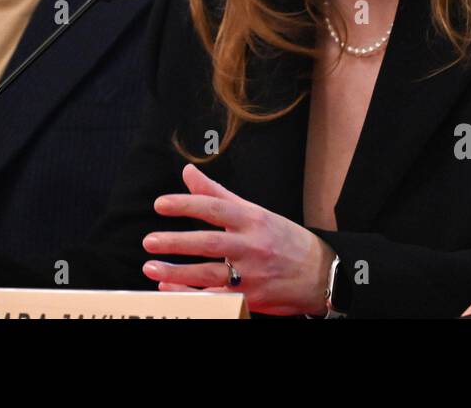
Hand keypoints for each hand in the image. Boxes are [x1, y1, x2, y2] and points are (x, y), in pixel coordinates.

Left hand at [141, 163, 335, 315]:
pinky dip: (190, 294)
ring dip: (177, 273)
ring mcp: (252, 274)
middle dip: (176, 243)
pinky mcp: (250, 298)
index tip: (160, 204)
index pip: (214, 207)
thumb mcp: (254, 212)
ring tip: (151, 268)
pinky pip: (215, 297)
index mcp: (253, 219)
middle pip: (209, 243)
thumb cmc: (283, 239)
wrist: (320, 274)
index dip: (186, 204)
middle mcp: (252, 246)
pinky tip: (168, 289)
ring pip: (209, 274)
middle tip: (150, 241)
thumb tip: (188, 172)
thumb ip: (217, 193)